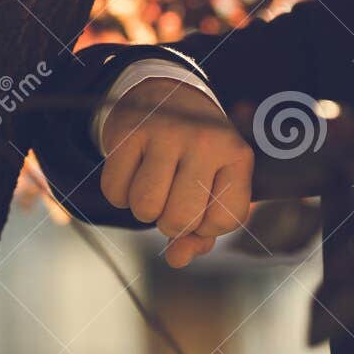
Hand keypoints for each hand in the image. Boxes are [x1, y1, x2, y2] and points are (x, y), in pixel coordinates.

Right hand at [99, 78, 253, 266]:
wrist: (169, 94)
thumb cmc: (197, 153)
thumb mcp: (214, 184)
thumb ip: (203, 231)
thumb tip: (177, 259)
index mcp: (237, 154)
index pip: (225, 220)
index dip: (207, 226)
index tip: (202, 206)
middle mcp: (206, 140)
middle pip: (180, 219)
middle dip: (171, 223)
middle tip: (173, 199)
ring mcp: (167, 132)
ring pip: (145, 207)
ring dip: (144, 209)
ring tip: (154, 186)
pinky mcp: (129, 130)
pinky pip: (115, 191)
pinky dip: (120, 194)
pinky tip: (133, 172)